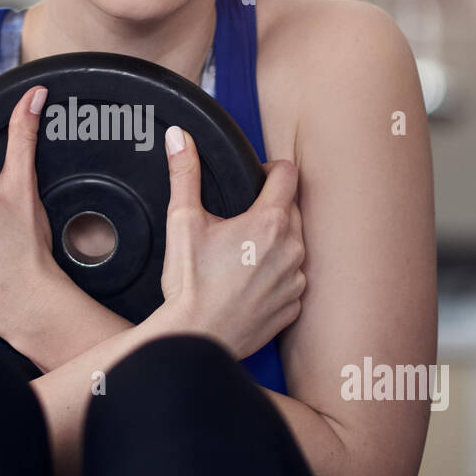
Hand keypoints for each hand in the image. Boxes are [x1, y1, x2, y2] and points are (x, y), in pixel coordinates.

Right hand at [157, 125, 305, 359]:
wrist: (195, 337)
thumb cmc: (190, 284)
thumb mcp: (183, 220)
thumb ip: (185, 173)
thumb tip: (179, 138)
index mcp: (269, 221)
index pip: (288, 174)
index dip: (270, 170)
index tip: (254, 179)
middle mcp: (292, 248)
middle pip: (292, 209)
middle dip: (270, 207)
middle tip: (239, 220)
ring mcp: (296, 281)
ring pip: (295, 246)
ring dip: (276, 243)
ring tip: (242, 255)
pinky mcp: (293, 308)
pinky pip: (292, 281)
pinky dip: (276, 277)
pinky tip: (248, 283)